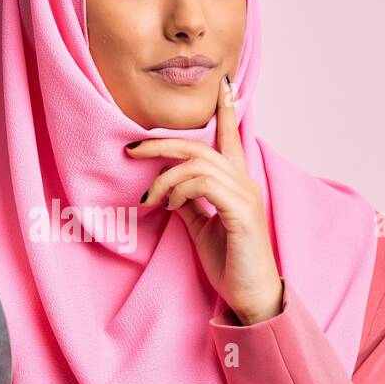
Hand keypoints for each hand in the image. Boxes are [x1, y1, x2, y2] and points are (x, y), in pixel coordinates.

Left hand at [125, 74, 283, 324]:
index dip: (227, 111)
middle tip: (131, 150)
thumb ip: (189, 205)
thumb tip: (169, 189)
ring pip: (198, 164)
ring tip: (151, 200)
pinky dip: (181, 190)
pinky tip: (170, 206)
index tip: (223, 85)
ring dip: (165, 178)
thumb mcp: (202, 230)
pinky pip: (204, 185)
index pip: (232, 138)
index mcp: (238, 184)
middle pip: (201, 147)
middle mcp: (245, 183)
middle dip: (162, 144)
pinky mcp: (241, 213)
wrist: (253, 298)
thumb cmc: (232, 265)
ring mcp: (245, 196)